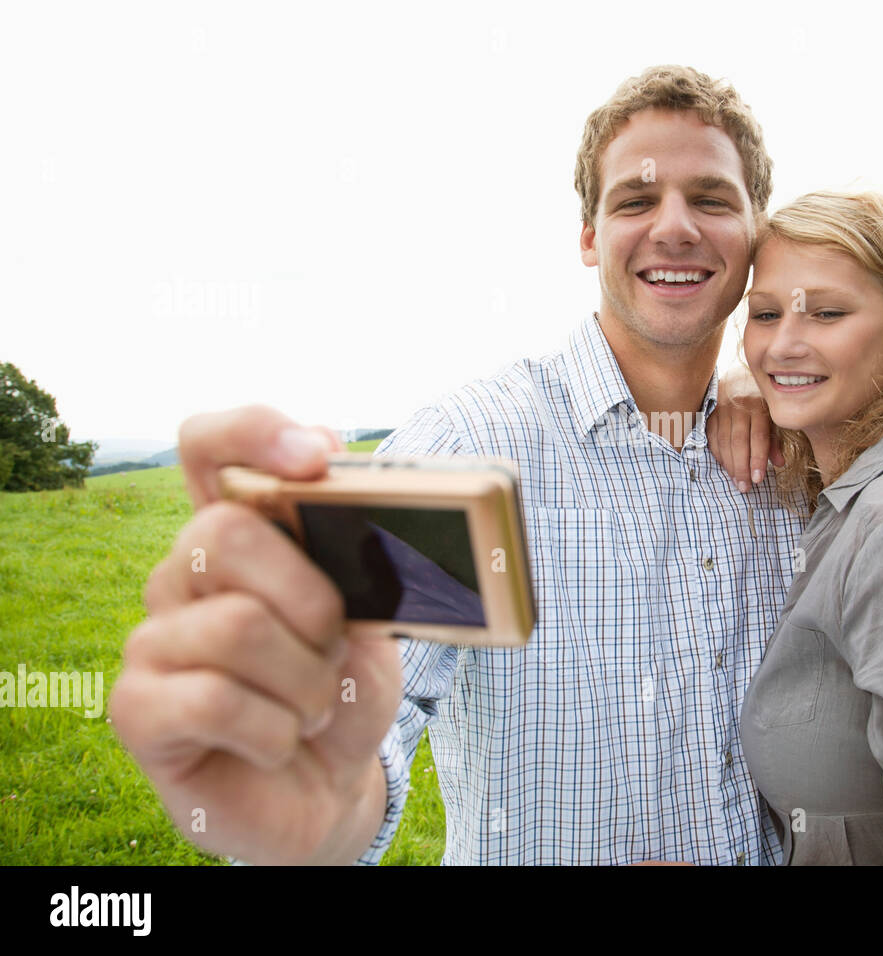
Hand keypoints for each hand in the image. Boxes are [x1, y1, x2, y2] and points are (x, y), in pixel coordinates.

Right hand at [109, 405, 402, 864]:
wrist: (330, 786)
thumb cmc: (346, 690)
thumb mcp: (373, 618)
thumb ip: (358, 555)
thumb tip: (352, 481)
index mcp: (241, 536)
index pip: (209, 447)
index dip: (251, 432)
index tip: (315, 455)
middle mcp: (183, 575)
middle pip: (224, 532)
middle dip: (311, 598)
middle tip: (336, 647)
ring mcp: (152, 639)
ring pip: (235, 626)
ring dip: (308, 680)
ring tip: (315, 706)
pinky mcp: (137, 707)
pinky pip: (215, 701)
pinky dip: (277, 730)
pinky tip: (279, 741)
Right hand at [706, 365, 784, 491]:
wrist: (736, 378)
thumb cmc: (759, 403)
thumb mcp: (772, 417)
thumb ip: (775, 439)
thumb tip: (779, 463)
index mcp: (758, 405)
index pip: (758, 436)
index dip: (758, 459)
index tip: (758, 479)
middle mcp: (739, 406)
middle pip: (739, 441)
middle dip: (742, 467)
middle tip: (745, 487)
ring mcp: (721, 409)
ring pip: (723, 442)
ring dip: (730, 465)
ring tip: (737, 482)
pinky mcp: (709, 414)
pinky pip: (712, 438)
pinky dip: (719, 455)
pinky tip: (726, 467)